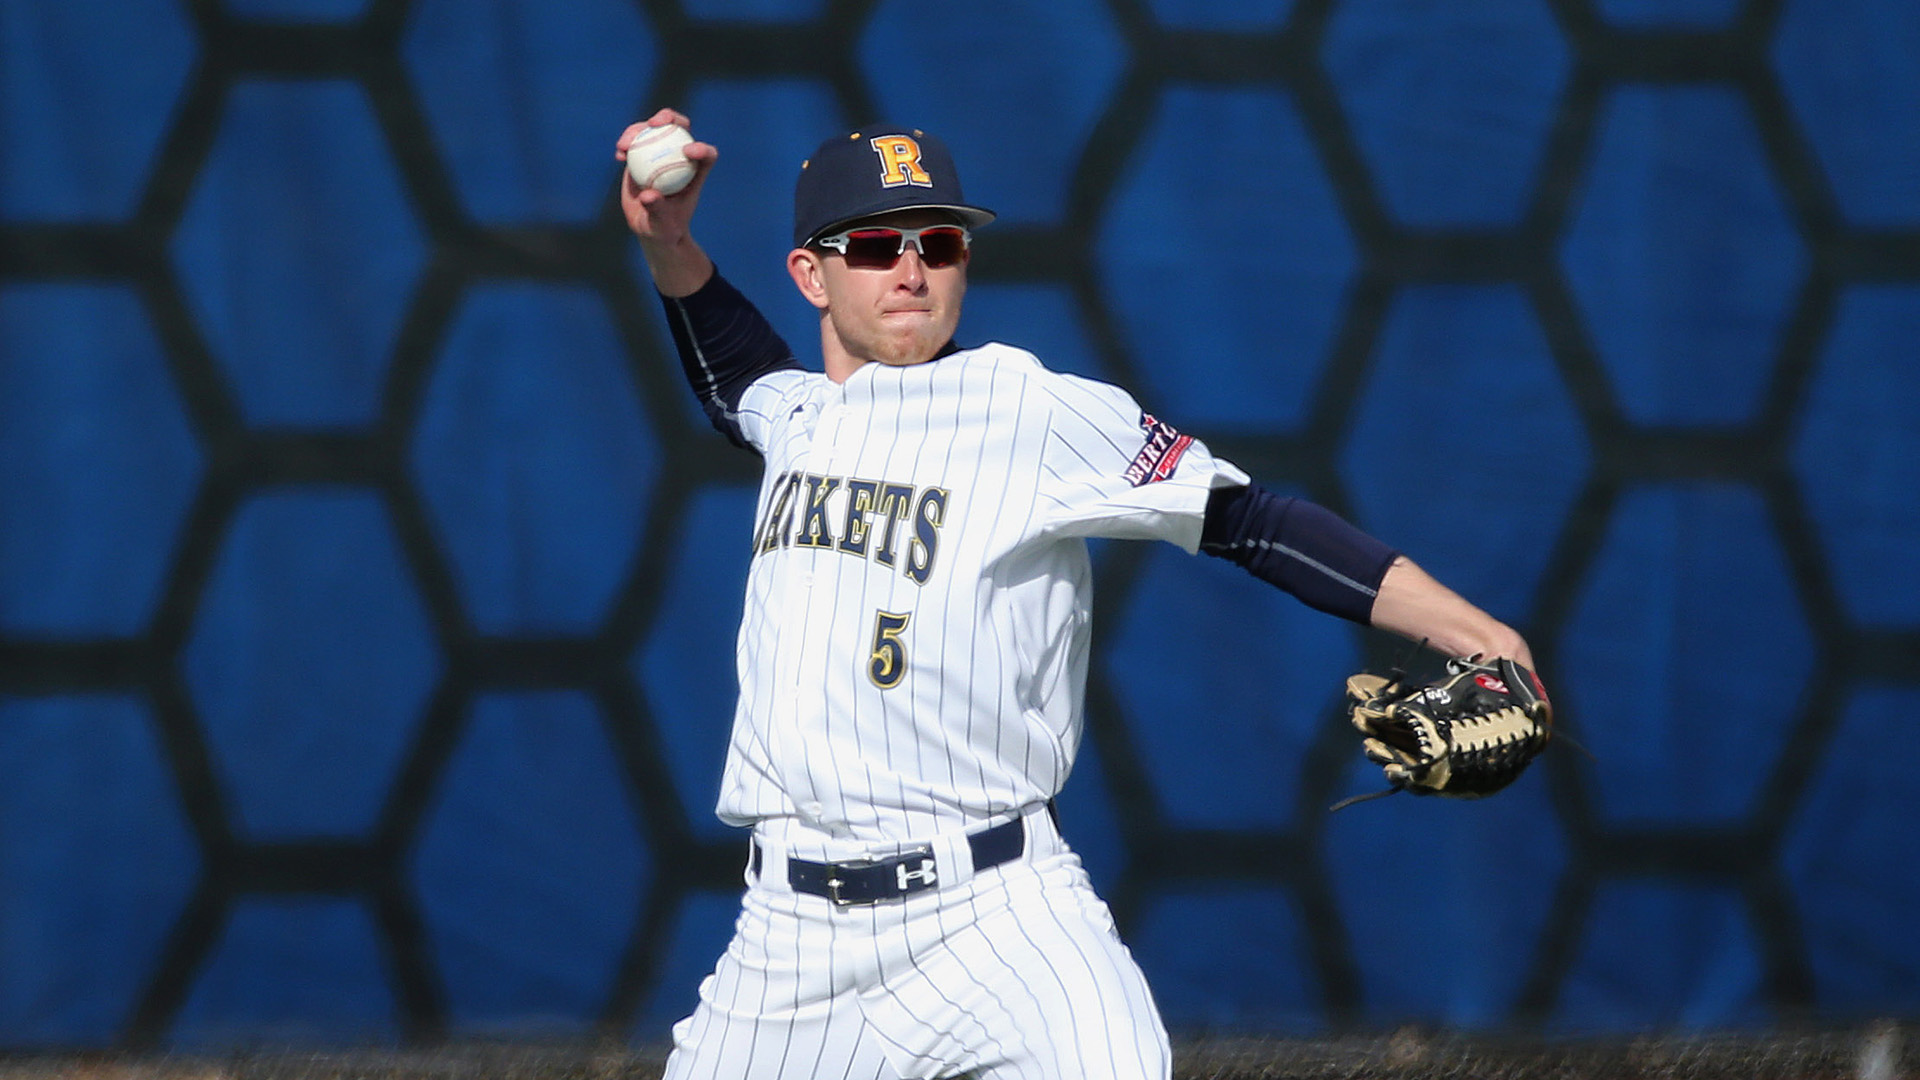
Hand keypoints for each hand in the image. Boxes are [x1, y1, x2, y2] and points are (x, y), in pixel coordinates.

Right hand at [617, 109, 717, 294]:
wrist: (648, 226)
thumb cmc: (662, 228)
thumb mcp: (660, 223)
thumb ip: (657, 209)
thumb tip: (648, 196)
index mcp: (696, 173)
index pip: (706, 155)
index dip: (701, 148)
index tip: (687, 151)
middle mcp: (680, 157)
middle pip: (680, 128)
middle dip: (670, 118)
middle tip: (654, 123)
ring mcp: (661, 153)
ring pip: (653, 130)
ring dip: (639, 129)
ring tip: (625, 144)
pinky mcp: (644, 154)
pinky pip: (635, 141)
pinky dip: (627, 143)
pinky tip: (619, 153)